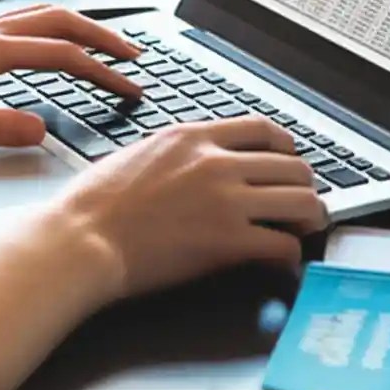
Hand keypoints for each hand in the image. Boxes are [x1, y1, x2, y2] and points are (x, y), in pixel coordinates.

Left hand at [0, 5, 141, 145]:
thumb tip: (41, 130)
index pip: (60, 55)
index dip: (101, 72)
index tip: (129, 88)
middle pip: (59, 22)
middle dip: (103, 36)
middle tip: (134, 55)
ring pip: (40, 15)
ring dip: (79, 25)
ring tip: (104, 41)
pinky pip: (19, 20)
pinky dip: (50, 24)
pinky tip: (47, 38)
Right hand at [53, 116, 327, 302]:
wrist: (79, 240)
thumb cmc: (92, 205)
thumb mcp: (139, 152)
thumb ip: (178, 151)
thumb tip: (197, 158)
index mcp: (193, 137)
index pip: (264, 129)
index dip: (287, 147)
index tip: (289, 160)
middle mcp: (217, 163)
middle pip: (292, 165)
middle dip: (304, 185)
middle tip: (302, 203)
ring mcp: (226, 202)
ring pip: (302, 200)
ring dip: (311, 216)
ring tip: (306, 229)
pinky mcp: (227, 242)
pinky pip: (284, 244)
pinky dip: (291, 254)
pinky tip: (282, 259)